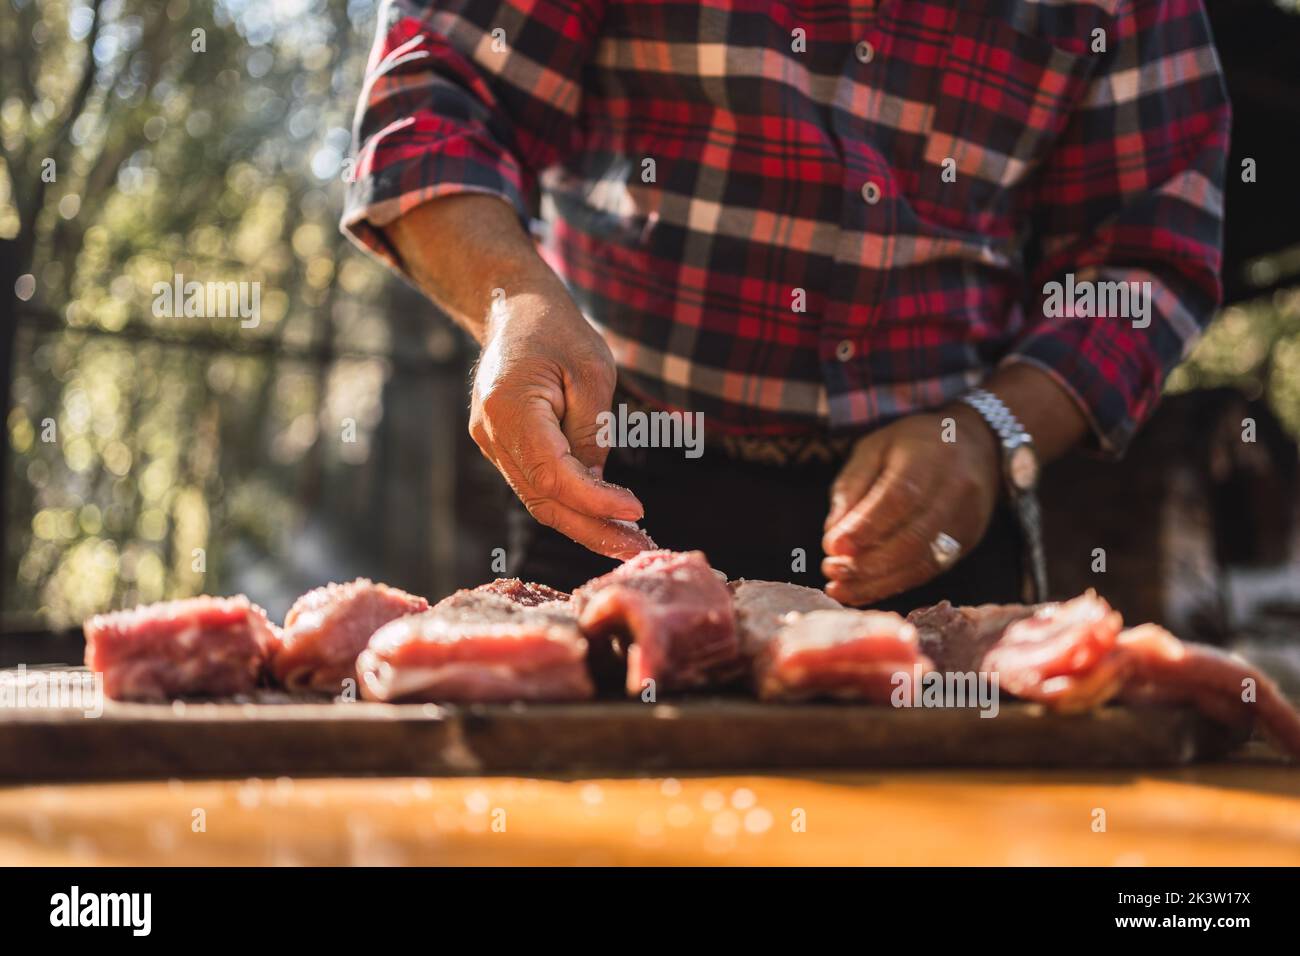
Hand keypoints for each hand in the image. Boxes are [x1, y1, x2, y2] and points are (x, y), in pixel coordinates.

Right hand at [469, 289, 654, 558]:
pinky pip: (538, 486)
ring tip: (631, 538)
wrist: (513, 309)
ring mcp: (491, 445)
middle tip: (639, 548)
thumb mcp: (592, 373)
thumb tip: (598, 489)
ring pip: (539, 500)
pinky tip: (608, 516)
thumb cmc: (557, 331)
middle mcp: (491, 436)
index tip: (637, 510)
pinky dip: (572, 503)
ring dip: (586, 523)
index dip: (595, 501)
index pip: (552, 475)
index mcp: (508, 410)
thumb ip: (593, 433)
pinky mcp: (502, 449)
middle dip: (593, 530)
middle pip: (543, 500)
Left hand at [820, 408, 1000, 605]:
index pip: (899, 499)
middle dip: (867, 562)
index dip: (865, 527)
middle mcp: (955, 491)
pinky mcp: (967, 543)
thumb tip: (833, 534)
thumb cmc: (913, 445)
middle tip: (831, 570)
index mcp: (929, 458)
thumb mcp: (874, 449)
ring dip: (877, 582)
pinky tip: (863, 590)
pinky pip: (929, 571)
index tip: (832, 547)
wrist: (975, 446)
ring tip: (840, 588)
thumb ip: (852, 487)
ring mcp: (966, 521)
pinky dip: (893, 585)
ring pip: (922, 563)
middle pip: (913, 538)